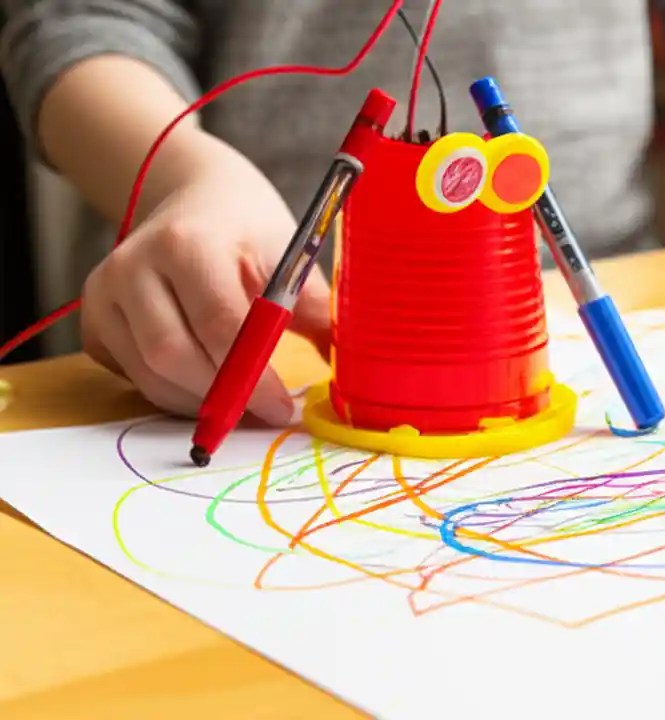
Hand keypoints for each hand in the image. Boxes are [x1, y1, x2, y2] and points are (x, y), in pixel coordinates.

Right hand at [81, 134, 330, 424]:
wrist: (198, 199)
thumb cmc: (250, 230)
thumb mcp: (290, 254)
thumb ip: (314, 308)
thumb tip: (346, 365)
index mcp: (187, 243)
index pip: (218, 323)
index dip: (253, 376)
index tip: (282, 406)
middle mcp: (134, 265)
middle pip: (172, 355)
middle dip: (223, 394)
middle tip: (263, 412)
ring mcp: (105, 293)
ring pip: (149, 374)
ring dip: (200, 399)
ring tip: (241, 398)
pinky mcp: (95, 319)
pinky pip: (132, 376)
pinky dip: (172, 392)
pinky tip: (205, 381)